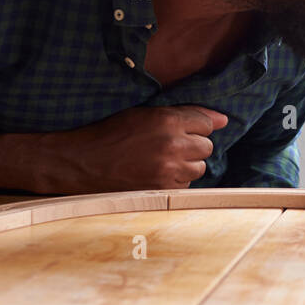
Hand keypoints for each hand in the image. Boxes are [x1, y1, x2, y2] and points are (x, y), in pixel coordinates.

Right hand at [33, 104, 228, 192]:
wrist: (81, 161)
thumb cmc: (112, 133)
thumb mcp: (145, 113)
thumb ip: (185, 114)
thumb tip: (223, 120)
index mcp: (167, 121)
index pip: (207, 123)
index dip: (197, 127)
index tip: (184, 130)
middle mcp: (172, 145)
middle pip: (207, 147)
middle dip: (193, 146)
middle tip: (170, 146)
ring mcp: (168, 170)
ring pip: (199, 168)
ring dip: (187, 164)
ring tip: (162, 161)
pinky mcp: (162, 190)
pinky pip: (185, 185)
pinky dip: (176, 181)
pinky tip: (156, 174)